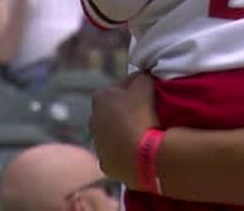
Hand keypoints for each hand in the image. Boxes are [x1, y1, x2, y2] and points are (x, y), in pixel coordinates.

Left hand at [90, 73, 159, 187]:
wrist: (143, 156)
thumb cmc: (142, 114)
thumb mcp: (146, 83)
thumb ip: (141, 77)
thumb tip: (141, 77)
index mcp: (100, 97)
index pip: (121, 85)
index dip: (137, 87)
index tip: (151, 91)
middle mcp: (92, 120)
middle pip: (114, 111)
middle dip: (127, 110)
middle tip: (148, 113)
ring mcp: (98, 145)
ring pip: (114, 134)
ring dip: (125, 132)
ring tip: (145, 134)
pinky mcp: (106, 165)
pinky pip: (118, 154)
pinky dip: (127, 152)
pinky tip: (140, 151)